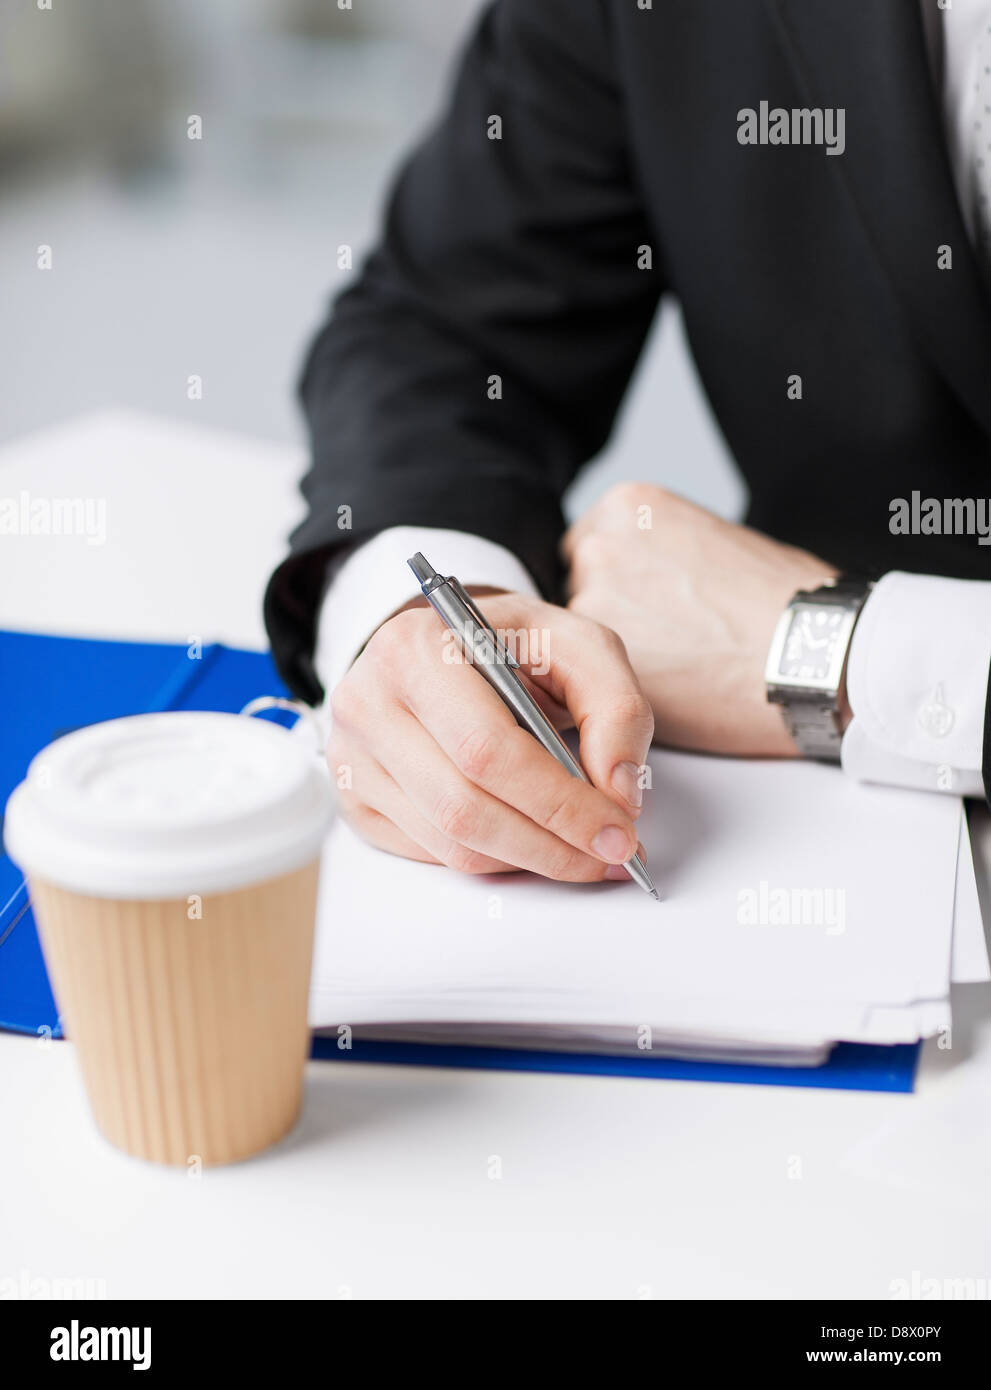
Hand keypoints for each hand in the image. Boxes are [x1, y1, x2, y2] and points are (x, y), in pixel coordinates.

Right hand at [327, 592, 653, 877]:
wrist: (447, 645)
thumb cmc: (512, 645)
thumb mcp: (579, 645)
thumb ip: (616, 708)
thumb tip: (619, 792)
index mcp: (416, 648)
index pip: (487, 749)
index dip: (560, 803)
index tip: (618, 833)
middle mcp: (368, 702)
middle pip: (464, 807)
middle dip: (551, 844)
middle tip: (608, 855)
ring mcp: (352, 756)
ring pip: (449, 842)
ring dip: (528, 860)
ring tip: (580, 851)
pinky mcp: (355, 799)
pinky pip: (431, 854)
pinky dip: (494, 859)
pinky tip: (531, 840)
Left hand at [563, 484, 838, 755]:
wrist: (816, 652)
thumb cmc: (789, 601)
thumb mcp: (716, 538)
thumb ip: (660, 549)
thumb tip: (648, 578)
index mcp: (627, 505)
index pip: (588, 547)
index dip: (620, 583)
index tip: (649, 603)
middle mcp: (600, 545)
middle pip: (577, 588)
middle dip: (615, 615)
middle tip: (668, 640)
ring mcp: (594, 602)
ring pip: (584, 638)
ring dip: (616, 653)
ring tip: (679, 669)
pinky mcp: (603, 662)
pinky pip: (597, 678)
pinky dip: (623, 687)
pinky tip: (676, 690)